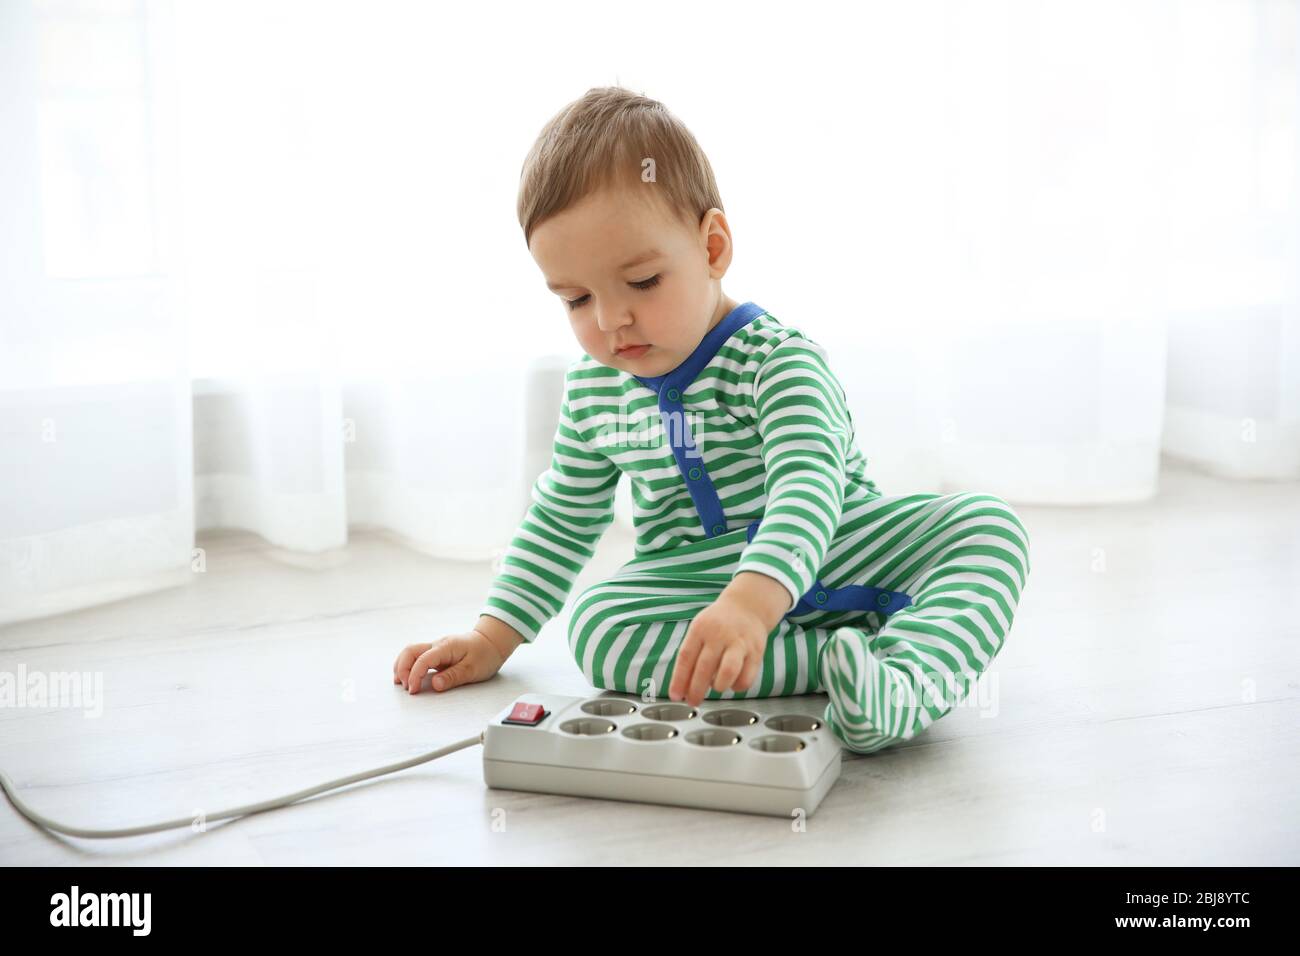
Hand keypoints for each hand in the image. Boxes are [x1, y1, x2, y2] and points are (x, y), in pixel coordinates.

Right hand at [392, 620, 520, 693]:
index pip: (422, 659)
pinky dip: (408, 665)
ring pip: (410, 652)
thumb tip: (435, 685)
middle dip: (402, 669)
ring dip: (402, 666)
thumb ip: (453, 677)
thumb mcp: (473, 669)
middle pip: (410, 651)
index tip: (413, 690)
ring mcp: (435, 648)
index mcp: (446, 647)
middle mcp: (437, 645)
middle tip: (406, 687)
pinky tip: (407, 677)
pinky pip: (417, 656)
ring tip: (401, 683)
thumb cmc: (485, 654)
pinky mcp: (436, 653)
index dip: (414, 675)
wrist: (491, 642)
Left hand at [668, 572, 790, 707]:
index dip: (679, 680)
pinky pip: (746, 678)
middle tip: (693, 702)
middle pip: (704, 667)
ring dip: (719, 686)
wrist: (748, 606)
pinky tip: (732, 682)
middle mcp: (719, 634)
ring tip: (716, 687)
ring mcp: (739, 642)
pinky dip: (737, 686)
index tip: (676, 696)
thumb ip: (691, 654)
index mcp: (700, 629)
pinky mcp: (756, 651)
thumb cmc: (718, 623)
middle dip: (696, 690)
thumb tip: (682, 687)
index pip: (686, 657)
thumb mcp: (699, 629)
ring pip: (728, 671)